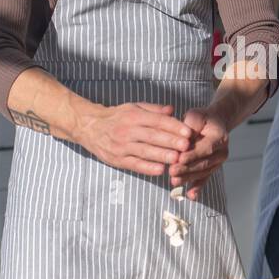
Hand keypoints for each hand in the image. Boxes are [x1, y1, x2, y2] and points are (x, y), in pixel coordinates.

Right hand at [77, 102, 193, 176]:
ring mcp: (121, 146)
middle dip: (170, 141)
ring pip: (144, 151)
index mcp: (134, 116)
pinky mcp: (117, 160)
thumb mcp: (134, 108)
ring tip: (177, 159)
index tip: (188, 132)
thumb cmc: (117, 117)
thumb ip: (154, 110)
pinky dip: (147, 168)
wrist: (90, 127)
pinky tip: (160, 170)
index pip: (157, 121)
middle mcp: (127, 130)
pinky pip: (134, 164)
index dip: (173, 126)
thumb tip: (172, 110)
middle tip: (186, 146)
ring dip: (161, 155)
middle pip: (152, 136)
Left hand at [169, 107, 229, 198]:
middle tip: (172, 172)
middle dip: (187, 169)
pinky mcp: (212, 168)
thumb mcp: (196, 116)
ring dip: (188, 179)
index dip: (193, 155)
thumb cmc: (202, 119)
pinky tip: (190, 196)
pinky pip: (205, 178)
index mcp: (220, 137)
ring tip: (174, 182)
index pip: (205, 148)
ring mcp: (218, 162)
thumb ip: (190, 128)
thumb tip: (183, 141)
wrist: (214, 123)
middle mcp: (222, 151)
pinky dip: (197, 187)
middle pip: (204, 163)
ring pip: (202, 172)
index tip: (179, 159)